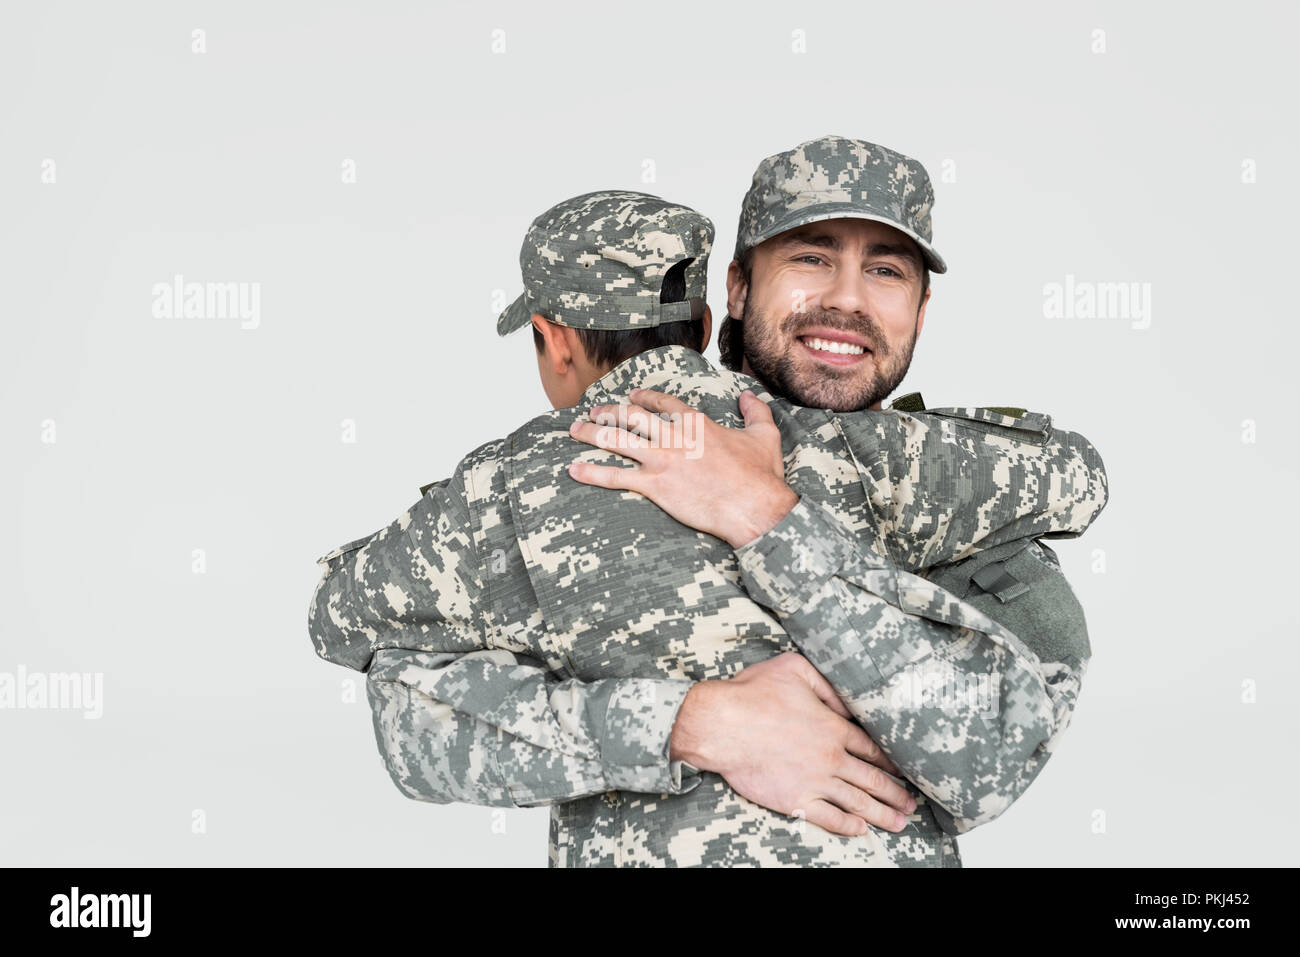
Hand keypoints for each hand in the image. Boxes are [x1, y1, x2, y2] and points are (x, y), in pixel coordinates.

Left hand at [568, 388, 798, 548]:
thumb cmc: (760, 475)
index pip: (664, 403)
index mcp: (697, 423)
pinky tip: (574, 471)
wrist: (753, 506)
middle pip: (632, 417)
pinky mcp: (654, 485)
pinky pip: (615, 477)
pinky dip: (592, 473)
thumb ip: (756, 411)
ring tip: (574, 431)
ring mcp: (661, 460)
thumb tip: (749, 396)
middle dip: (609, 412)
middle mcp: (673, 437)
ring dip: (592, 434)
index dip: (645, 397)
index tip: (633, 395)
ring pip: (616, 440)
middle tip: (593, 412)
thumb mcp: (765, 435)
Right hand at [670, 652, 915, 836]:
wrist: (721, 724)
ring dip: (882, 814)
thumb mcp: (795, 669)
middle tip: (912, 804)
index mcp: (833, 727)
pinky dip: (848, 826)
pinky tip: (860, 829)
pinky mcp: (794, 801)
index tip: (906, 772)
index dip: (892, 762)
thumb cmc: (752, 693)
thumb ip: (828, 685)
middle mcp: (831, 758)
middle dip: (896, 794)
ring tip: (899, 823)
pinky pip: (829, 818)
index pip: (872, 749)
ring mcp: (814, 782)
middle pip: (873, 780)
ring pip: (858, 803)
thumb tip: (848, 702)